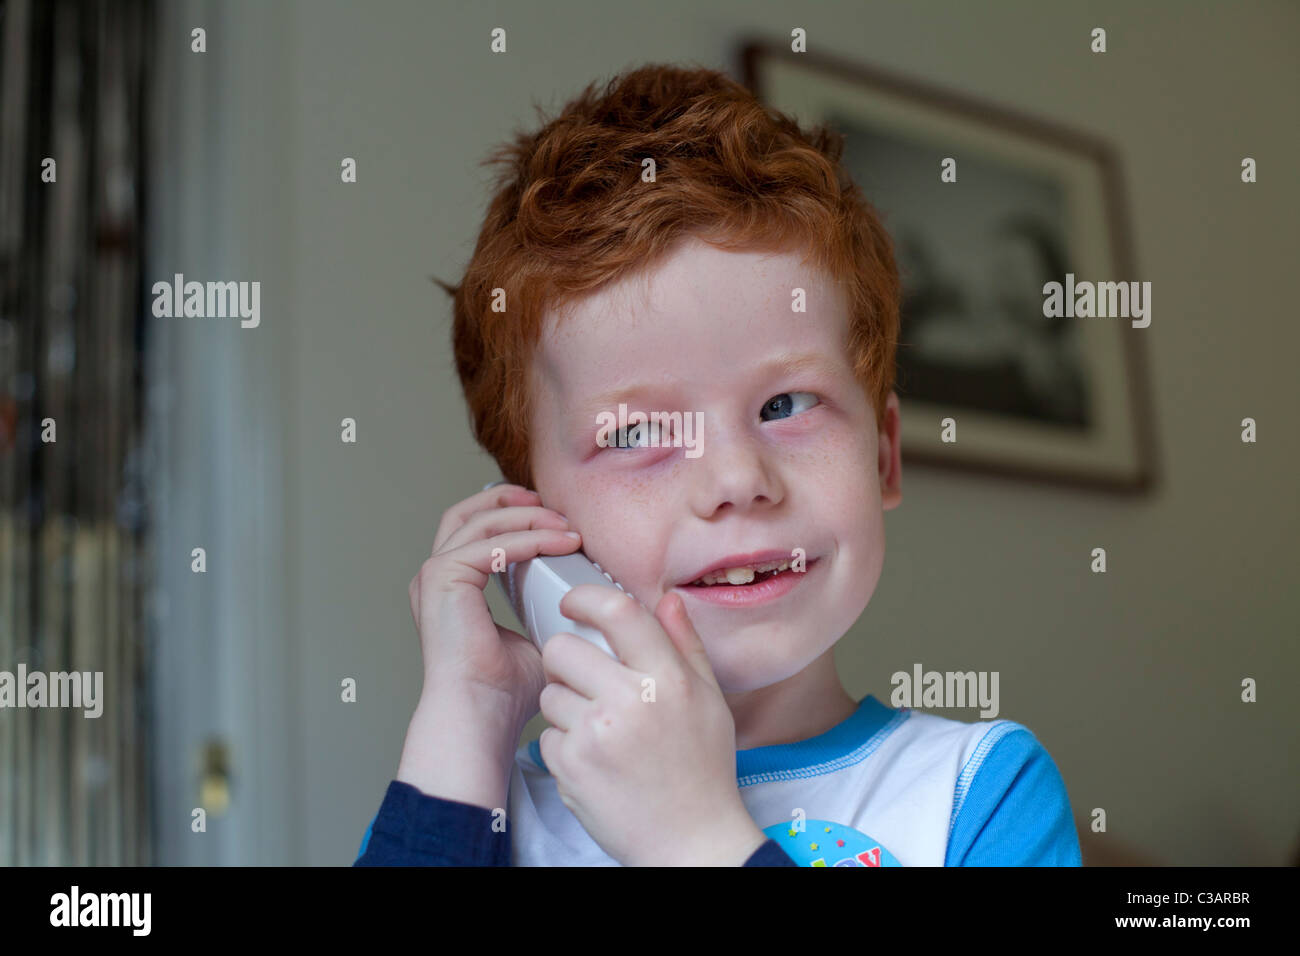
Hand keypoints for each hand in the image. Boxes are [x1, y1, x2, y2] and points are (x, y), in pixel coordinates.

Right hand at [396, 483, 581, 806]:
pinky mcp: (443, 578)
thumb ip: (544, 606)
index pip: (475, 531)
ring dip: (529, 517)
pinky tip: (559, 542)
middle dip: (512, 501)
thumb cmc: (503, 691)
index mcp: (451, 587)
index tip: (552, 515)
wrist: (483, 715)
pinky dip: (528, 537)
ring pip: (482, 520)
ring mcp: (435, 575)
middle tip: (553, 506)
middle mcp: (436, 576)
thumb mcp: (534, 634)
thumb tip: (581, 593)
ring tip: (567, 527)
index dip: (511, 513)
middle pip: (468, 512)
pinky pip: (492, 544)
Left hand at [537, 586, 766, 865]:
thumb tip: (668, 599)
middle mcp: (631, 701)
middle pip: (562, 649)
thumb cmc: (702, 770)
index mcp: (669, 678)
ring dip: (564, 705)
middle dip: (565, 659)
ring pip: (549, 693)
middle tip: (582, 678)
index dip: (585, 599)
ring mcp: (597, 735)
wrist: (691, 841)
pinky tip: (594, 760)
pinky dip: (564, 744)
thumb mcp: (709, 700)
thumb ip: (685, 644)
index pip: (617, 612)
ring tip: (598, 729)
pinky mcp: (571, 767)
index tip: (573, 604)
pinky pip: (546, 734)